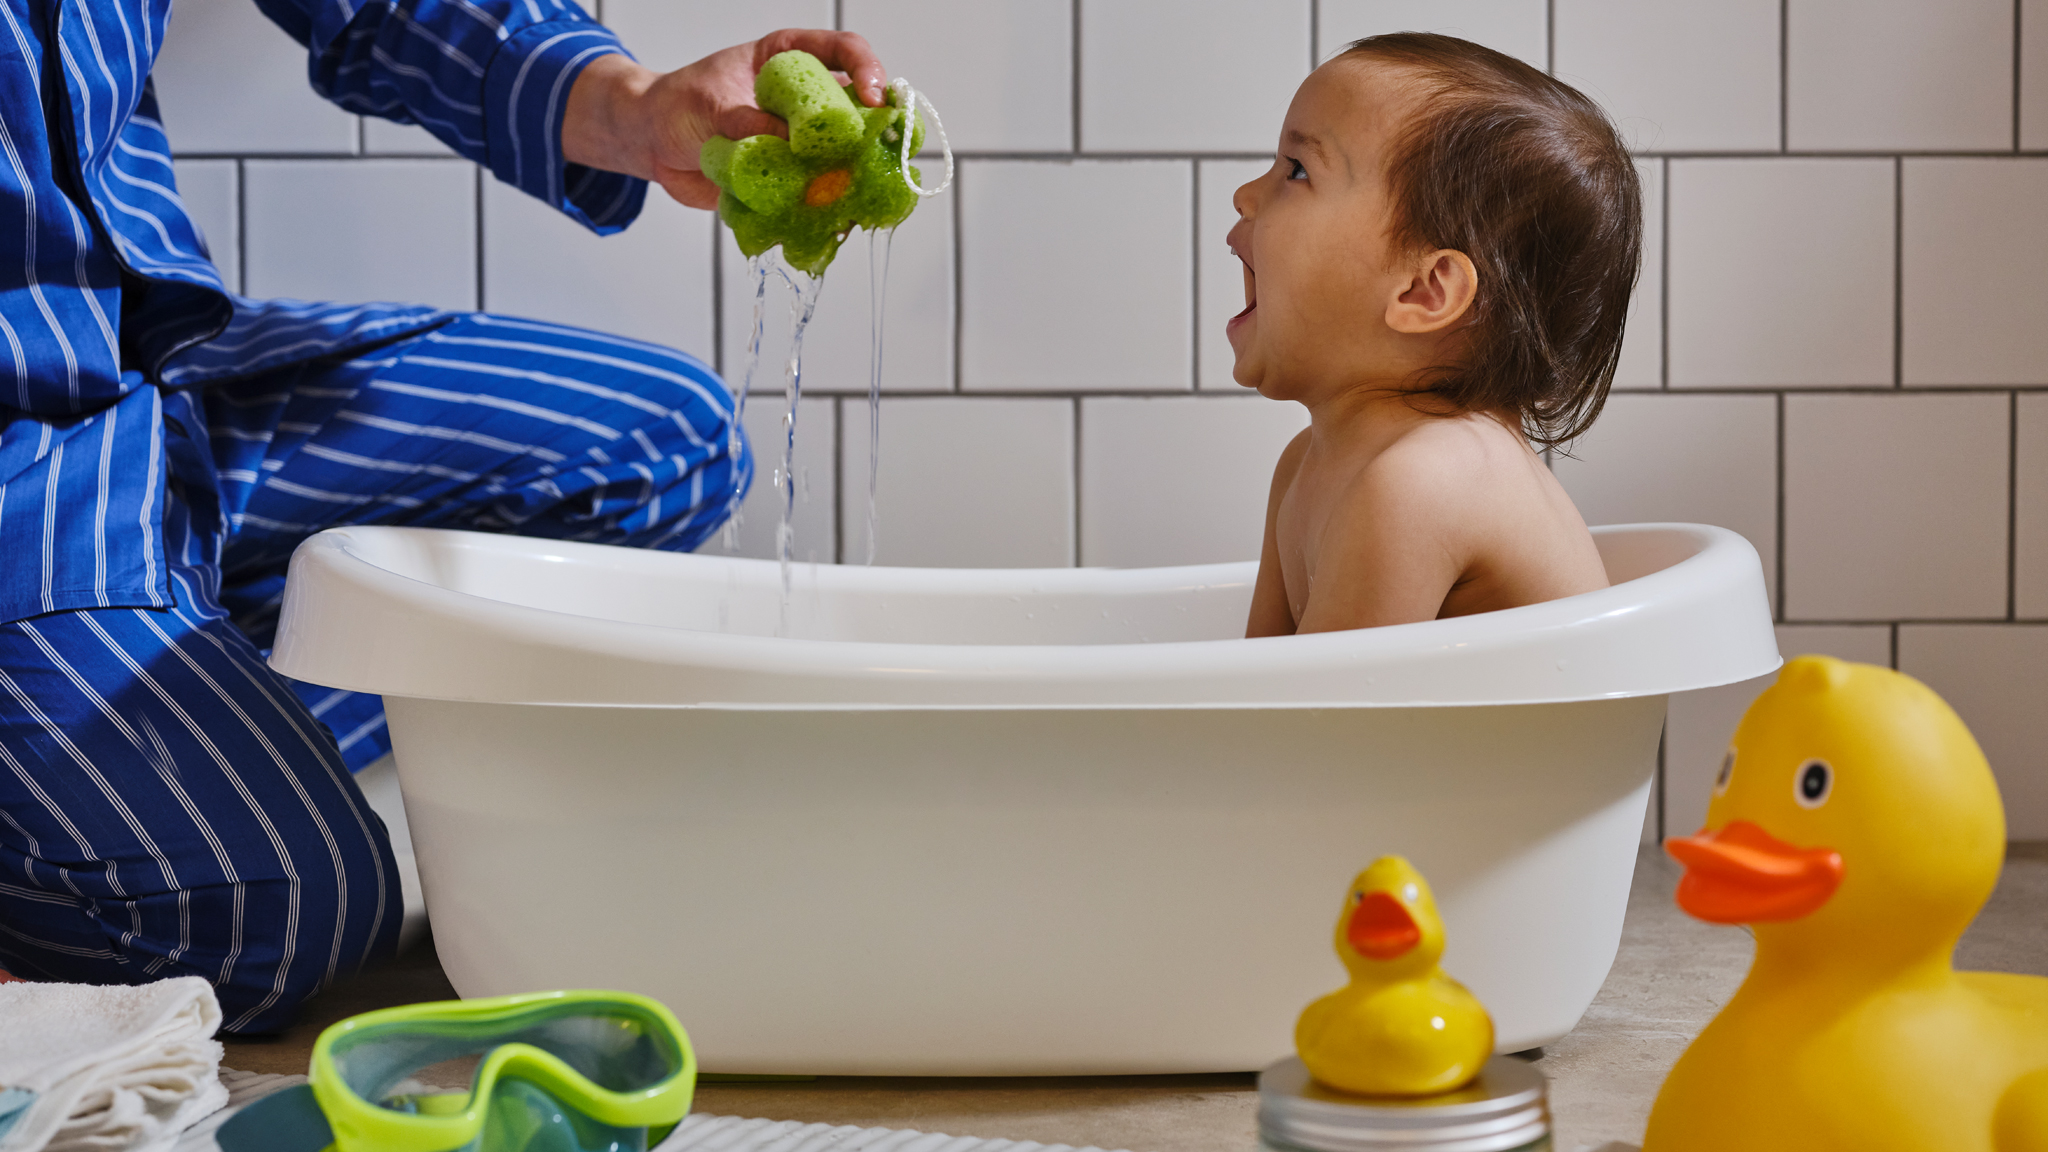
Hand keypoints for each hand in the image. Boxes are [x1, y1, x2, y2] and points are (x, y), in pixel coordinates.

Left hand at [563, 29, 888, 210]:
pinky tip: (831, 224)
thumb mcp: (711, 104)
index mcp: (789, 59)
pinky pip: (815, 193)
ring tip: (856, 197)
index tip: (876, 96)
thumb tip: (788, 142)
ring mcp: (798, 140)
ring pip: (843, 157)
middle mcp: (802, 100)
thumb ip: (749, 121)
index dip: (868, 70)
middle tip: (880, 154)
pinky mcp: (789, 176)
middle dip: (873, 134)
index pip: (844, 51)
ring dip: (852, 179)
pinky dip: (825, 210)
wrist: (653, 144)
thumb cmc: (677, 106)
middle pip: (857, 111)